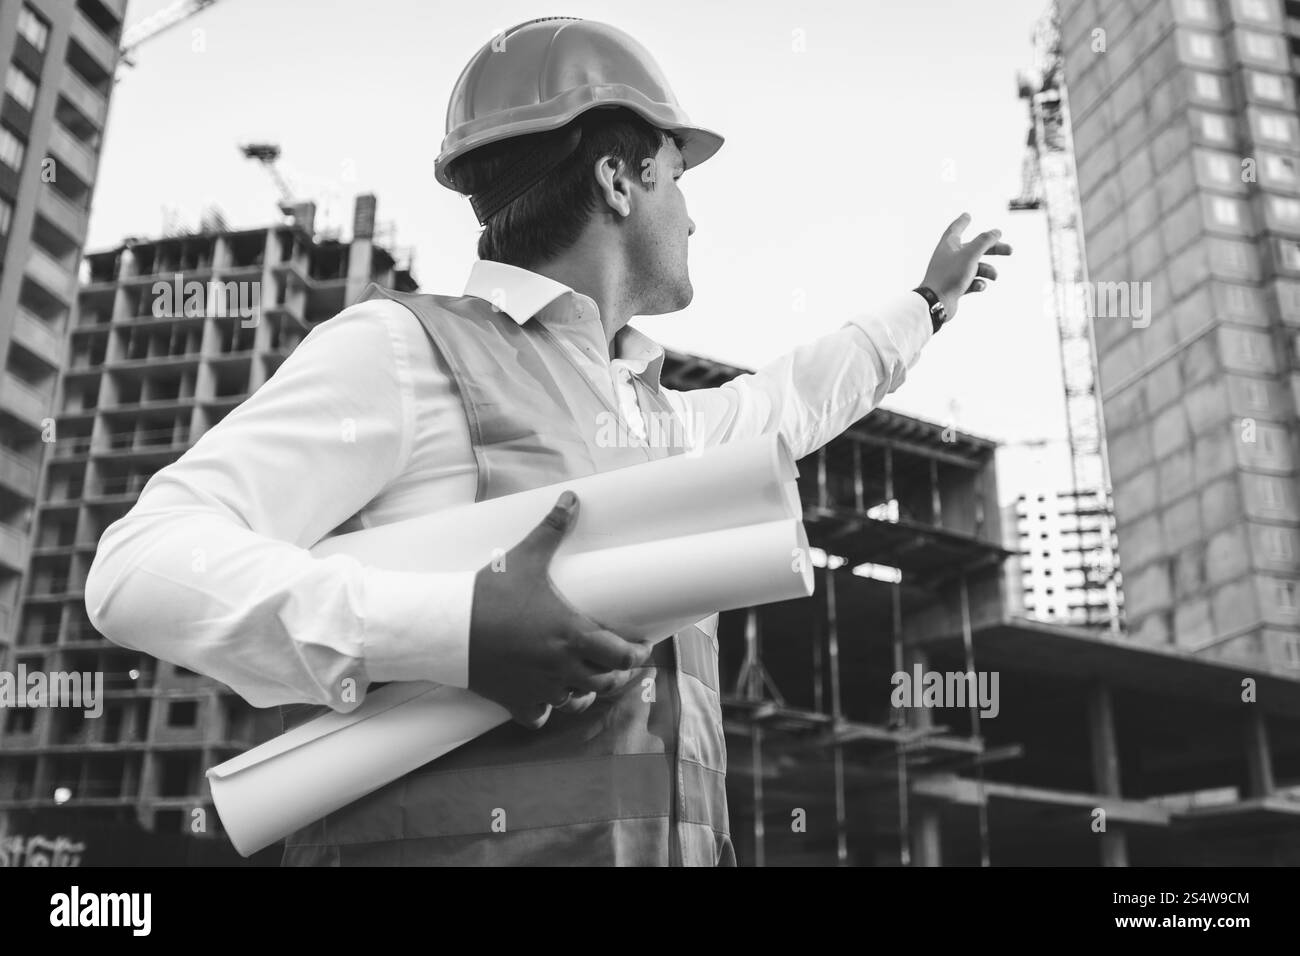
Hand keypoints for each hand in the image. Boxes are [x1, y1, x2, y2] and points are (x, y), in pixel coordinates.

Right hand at [468, 490, 649, 729]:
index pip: (622, 655)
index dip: (637, 653)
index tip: (640, 647)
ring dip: (586, 690)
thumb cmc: (489, 592)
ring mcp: (539, 688)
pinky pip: (541, 717)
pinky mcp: (516, 701)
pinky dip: (548, 710)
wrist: (446, 627)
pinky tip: (547, 696)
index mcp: (571, 634)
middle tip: (617, 660)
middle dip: (617, 672)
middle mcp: (561, 666)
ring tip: (587, 676)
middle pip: (606, 681)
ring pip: (578, 701)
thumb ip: (552, 529)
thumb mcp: (524, 557)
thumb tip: (571, 498)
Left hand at [919, 213, 1013, 322]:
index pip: (955, 229)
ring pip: (975, 267)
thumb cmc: (950, 276)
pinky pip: (971, 282)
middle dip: (993, 249)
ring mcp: (952, 273)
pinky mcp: (955, 287)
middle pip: (974, 248)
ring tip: (994, 276)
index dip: (962, 222)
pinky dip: (978, 283)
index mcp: (948, 245)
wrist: (936, 303)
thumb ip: (984, 241)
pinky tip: (980, 286)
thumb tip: (996, 231)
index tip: (967, 215)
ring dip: (988, 270)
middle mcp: (949, 257)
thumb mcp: (970, 255)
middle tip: (1010, 250)